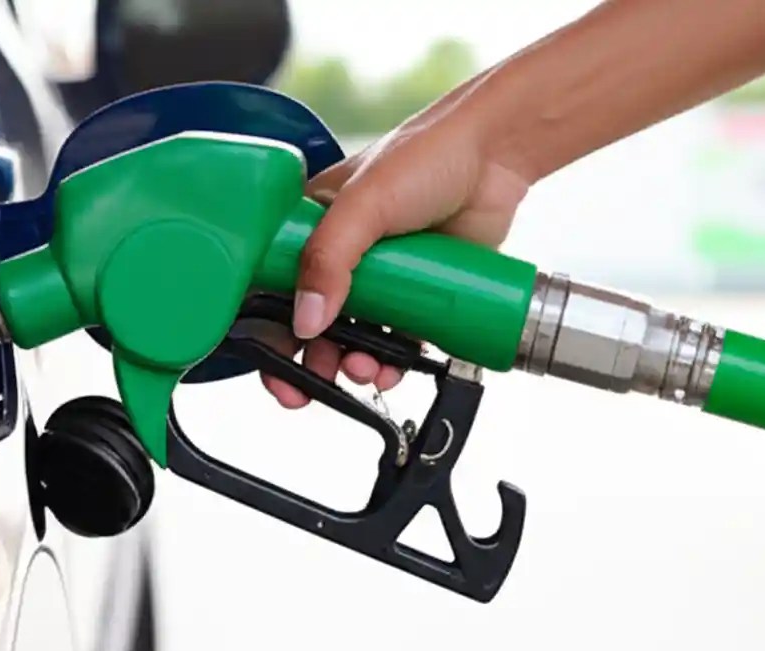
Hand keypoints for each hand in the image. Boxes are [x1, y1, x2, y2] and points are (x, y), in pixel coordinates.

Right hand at [257, 90, 531, 407]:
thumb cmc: (427, 154)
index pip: (272, 283)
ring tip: (365, 369)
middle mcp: (342, 253)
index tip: (272, 362)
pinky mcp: (418, 293)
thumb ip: (328, 260)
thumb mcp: (364, 204)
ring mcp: (380, 276)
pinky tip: (393, 368)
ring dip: (352, 364)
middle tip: (316, 382)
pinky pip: (396, 340)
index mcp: (311, 223)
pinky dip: (390, 362)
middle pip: (311, 322)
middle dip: (312, 358)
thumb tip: (305, 321)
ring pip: (353, 337)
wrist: (497, 155)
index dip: (267, 327)